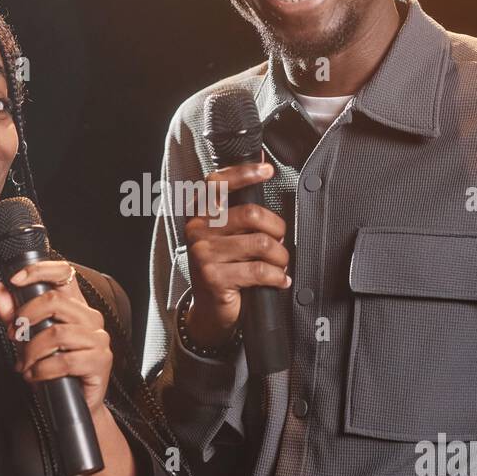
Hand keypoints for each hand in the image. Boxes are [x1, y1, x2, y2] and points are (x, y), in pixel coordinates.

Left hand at [0, 260, 112, 416]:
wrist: (71, 403)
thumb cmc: (52, 367)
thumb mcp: (27, 336)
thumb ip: (11, 311)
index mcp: (75, 305)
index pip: (63, 272)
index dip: (39, 270)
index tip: (15, 280)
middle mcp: (90, 317)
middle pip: (55, 301)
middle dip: (25, 318)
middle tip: (14, 336)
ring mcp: (98, 338)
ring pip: (57, 333)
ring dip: (32, 352)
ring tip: (25, 364)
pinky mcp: (100, 360)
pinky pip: (65, 361)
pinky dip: (43, 370)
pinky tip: (36, 375)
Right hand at [183, 158, 290, 346]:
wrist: (210, 309)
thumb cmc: (225, 265)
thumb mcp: (226, 234)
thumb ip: (239, 206)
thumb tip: (263, 166)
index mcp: (199, 213)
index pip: (217, 183)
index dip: (244, 173)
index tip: (267, 170)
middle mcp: (196, 230)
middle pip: (250, 214)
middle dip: (276, 228)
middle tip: (280, 240)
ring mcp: (203, 254)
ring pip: (260, 244)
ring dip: (280, 256)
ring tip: (279, 263)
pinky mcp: (214, 277)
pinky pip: (260, 271)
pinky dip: (277, 276)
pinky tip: (279, 280)